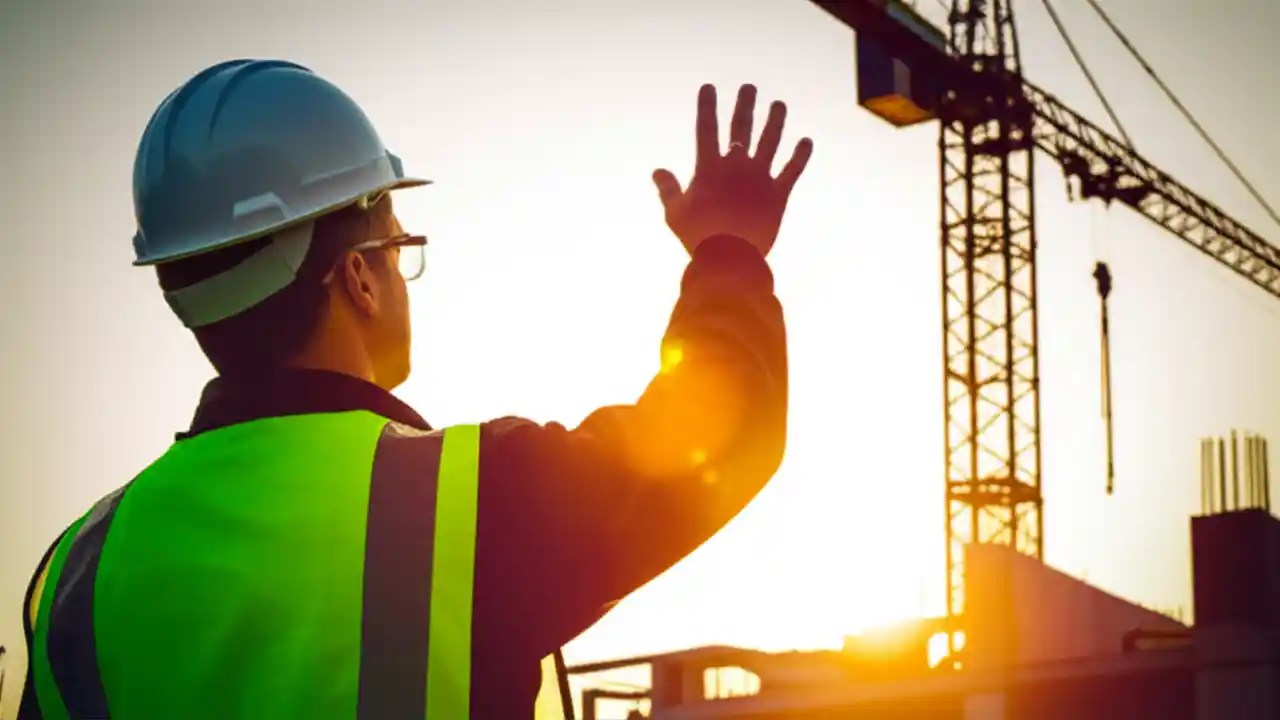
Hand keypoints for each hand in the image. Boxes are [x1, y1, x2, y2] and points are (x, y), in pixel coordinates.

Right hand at [653, 83, 813, 256]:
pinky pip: (792, 171)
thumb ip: (668, 189)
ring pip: (770, 142)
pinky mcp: (778, 195)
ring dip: (775, 121)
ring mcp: (759, 178)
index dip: (707, 106)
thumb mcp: (674, 213)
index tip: (709, 87)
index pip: (707, 129)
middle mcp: (736, 166)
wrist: (729, 257)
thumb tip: (657, 170)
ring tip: (779, 105)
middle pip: (741, 128)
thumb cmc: (697, 236)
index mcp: (709, 168)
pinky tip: (806, 141)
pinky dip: (800, 156)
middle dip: (745, 105)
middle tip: (749, 88)